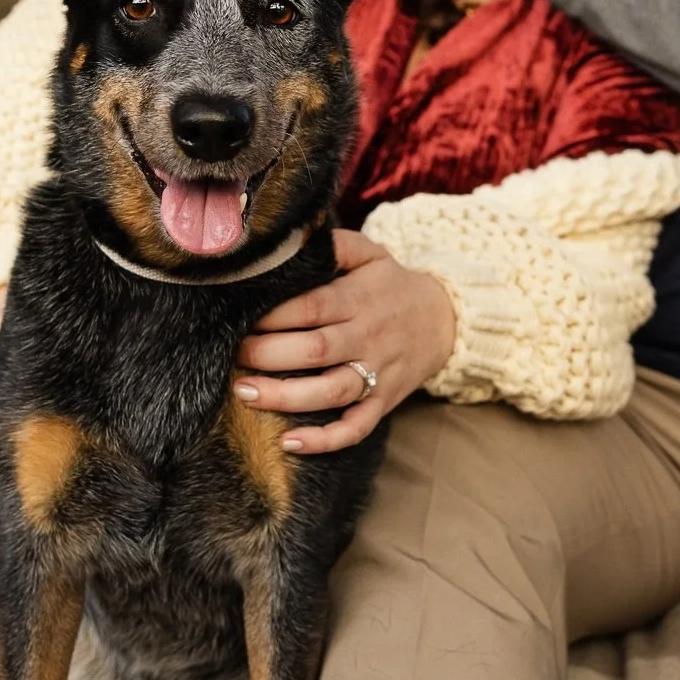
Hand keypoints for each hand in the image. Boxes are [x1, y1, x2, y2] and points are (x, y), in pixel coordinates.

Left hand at [234, 229, 456, 453]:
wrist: (447, 320)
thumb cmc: (392, 285)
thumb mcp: (371, 253)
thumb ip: (335, 245)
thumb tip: (293, 237)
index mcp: (359, 299)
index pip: (312, 308)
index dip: (274, 316)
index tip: (241, 318)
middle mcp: (368, 337)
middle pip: (315, 350)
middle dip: (268, 355)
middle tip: (232, 354)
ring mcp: (377, 373)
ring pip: (331, 392)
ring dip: (286, 397)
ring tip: (245, 393)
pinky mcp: (384, 402)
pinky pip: (356, 427)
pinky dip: (325, 440)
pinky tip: (290, 442)